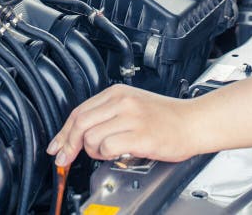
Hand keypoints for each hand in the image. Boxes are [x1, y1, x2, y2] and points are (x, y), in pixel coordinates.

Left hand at [46, 84, 199, 166]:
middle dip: (67, 144)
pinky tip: (117, 154)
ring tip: (106, 152)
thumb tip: (80, 134)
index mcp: (117, 92)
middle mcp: (122, 101)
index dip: (63, 132)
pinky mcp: (139, 134)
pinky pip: (107, 147)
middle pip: (79, 122)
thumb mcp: (133, 105)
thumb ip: (107, 114)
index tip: (57, 146)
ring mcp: (131, 117)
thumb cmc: (167, 117)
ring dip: (92, 151)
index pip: (79, 111)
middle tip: (65, 158)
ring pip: (90, 137)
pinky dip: (107, 155)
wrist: (194, 122)